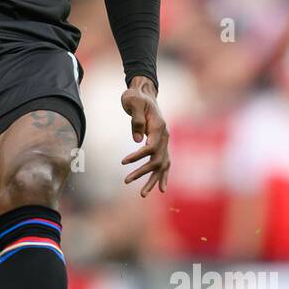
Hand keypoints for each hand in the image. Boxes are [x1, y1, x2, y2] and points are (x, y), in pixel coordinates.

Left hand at [120, 76, 169, 195]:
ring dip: (153, 181)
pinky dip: (162, 177)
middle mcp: (165, 136)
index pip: (151, 147)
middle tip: (126, 181)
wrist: (143, 93)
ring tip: (143, 195)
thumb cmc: (135, 97)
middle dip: (143, 173)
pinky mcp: (160, 144)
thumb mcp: (133, 102)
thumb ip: (136, 120)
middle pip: (157, 160)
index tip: (123, 162)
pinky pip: (164, 163)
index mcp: (159, 127)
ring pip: (162, 166)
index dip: (138, 156)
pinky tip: (160, 189)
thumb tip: (137, 140)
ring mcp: (164, 141)